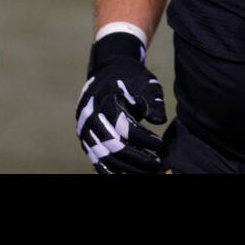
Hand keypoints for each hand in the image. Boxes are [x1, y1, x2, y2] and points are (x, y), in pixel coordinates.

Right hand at [76, 32, 166, 173]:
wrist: (109, 70)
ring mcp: (85, 128)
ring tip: (146, 171)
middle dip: (136, 157)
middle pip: (112, 144)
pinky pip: (95, 159)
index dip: (142, 138)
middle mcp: (90, 115)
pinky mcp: (85, 138)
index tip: (159, 143)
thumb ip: (152, 101)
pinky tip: (127, 174)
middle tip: (156, 162)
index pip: (123, 125)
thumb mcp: (145, 83)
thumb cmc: (131, 78)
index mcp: (105, 99)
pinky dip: (110, 169)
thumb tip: (159, 120)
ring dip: (125, 167)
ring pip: (104, 155)